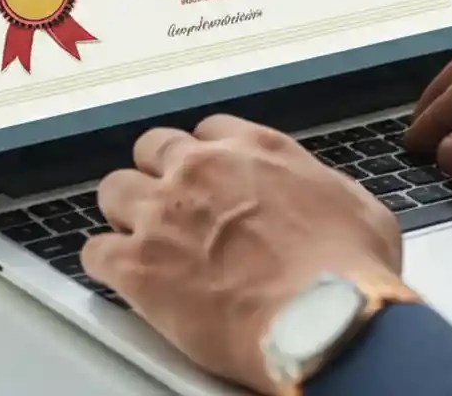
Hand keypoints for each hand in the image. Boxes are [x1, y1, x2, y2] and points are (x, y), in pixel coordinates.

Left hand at [81, 114, 403, 394]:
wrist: (322, 321)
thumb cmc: (348, 272)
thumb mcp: (356, 207)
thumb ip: (320, 189)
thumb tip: (322, 199)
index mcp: (254, 150)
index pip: (208, 131)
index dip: (205, 158)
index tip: (208, 178)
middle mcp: (200, 170)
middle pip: (152, 149)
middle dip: (159, 176)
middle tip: (171, 207)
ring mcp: (162, 214)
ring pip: (114, 190)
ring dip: (126, 214)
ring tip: (140, 241)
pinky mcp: (137, 264)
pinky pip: (95, 252)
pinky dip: (105, 264)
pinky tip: (120, 278)